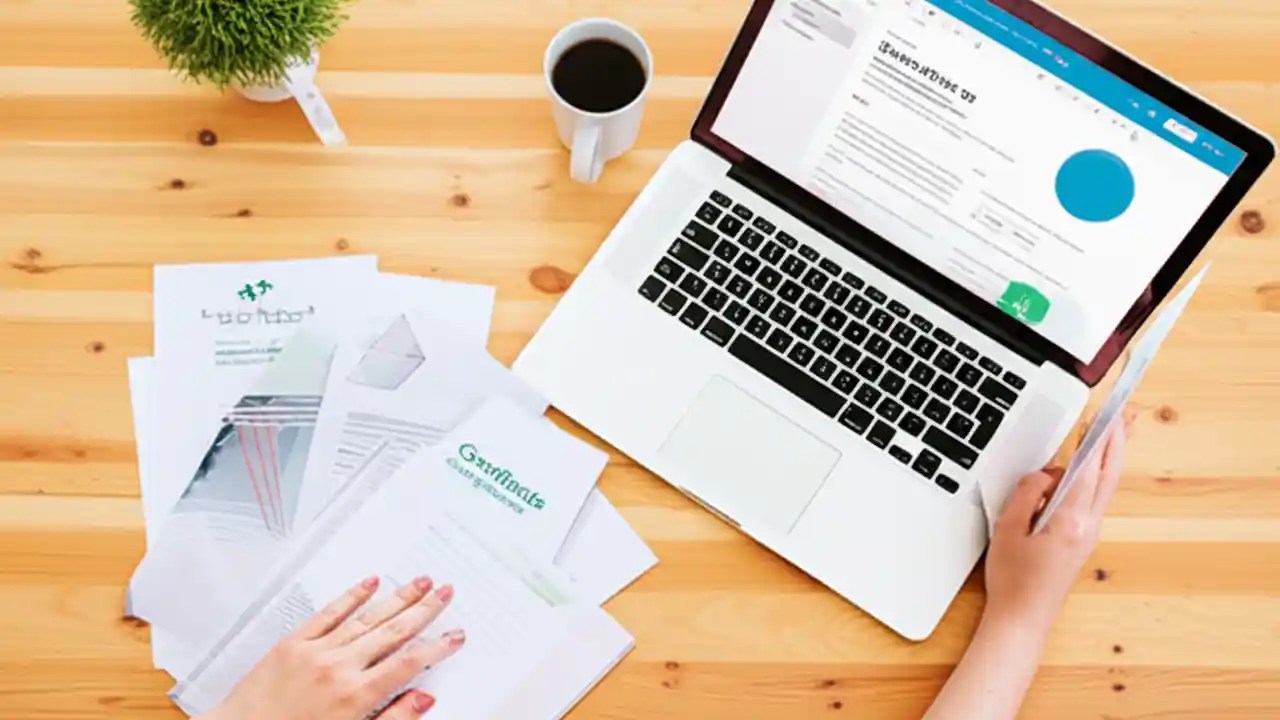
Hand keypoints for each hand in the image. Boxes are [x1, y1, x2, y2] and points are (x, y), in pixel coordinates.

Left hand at [199, 575, 465, 719]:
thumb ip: (392, 718)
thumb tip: (424, 698)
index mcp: (356, 696)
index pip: (409, 663)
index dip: (437, 647)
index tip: (455, 635)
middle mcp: (339, 668)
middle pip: (393, 632)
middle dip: (424, 610)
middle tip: (446, 591)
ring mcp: (315, 651)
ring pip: (366, 617)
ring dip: (397, 597)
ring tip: (420, 582)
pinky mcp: (292, 644)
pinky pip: (328, 613)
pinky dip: (350, 596)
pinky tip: (369, 583)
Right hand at [984, 409, 1133, 635]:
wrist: (1022, 619)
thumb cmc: (1012, 580)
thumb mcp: (1007, 528)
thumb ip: (1027, 493)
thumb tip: (1044, 473)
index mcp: (1069, 521)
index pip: (1087, 468)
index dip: (1097, 437)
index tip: (1105, 413)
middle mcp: (1087, 526)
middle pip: (1108, 474)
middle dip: (1117, 440)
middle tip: (1125, 413)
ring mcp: (1088, 534)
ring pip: (1105, 486)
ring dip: (1108, 456)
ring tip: (1109, 431)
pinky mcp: (1082, 540)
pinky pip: (1094, 499)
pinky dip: (1096, 475)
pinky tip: (1088, 467)